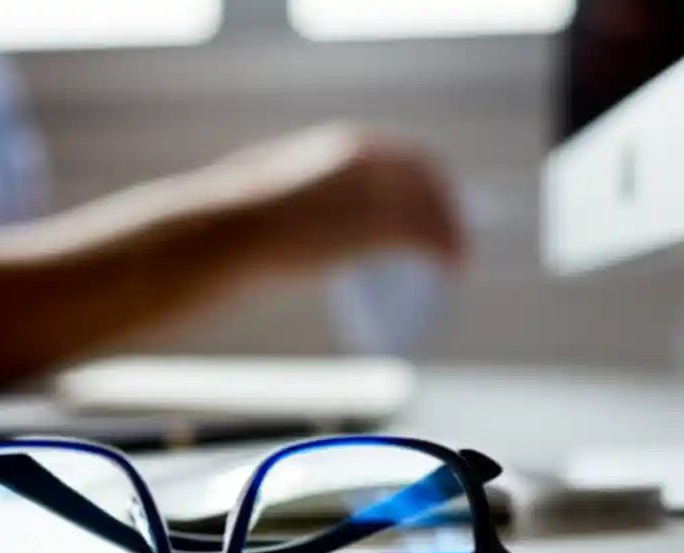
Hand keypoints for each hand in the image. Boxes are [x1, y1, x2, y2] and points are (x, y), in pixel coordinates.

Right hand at [196, 124, 465, 272]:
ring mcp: (373, 192)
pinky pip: (429, 239)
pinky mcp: (373, 229)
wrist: (226, 233)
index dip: (431, 185)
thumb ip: (293, 189)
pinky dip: (449, 254)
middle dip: (448, 208)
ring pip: (435, 211)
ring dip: (455, 235)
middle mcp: (368, 161)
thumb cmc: (234, 215)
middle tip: (453, 240)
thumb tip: (290, 208)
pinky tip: (454, 272)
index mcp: (345, 147)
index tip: (437, 209)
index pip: (409, 160)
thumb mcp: (268, 186)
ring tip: (457, 263)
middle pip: (430, 182)